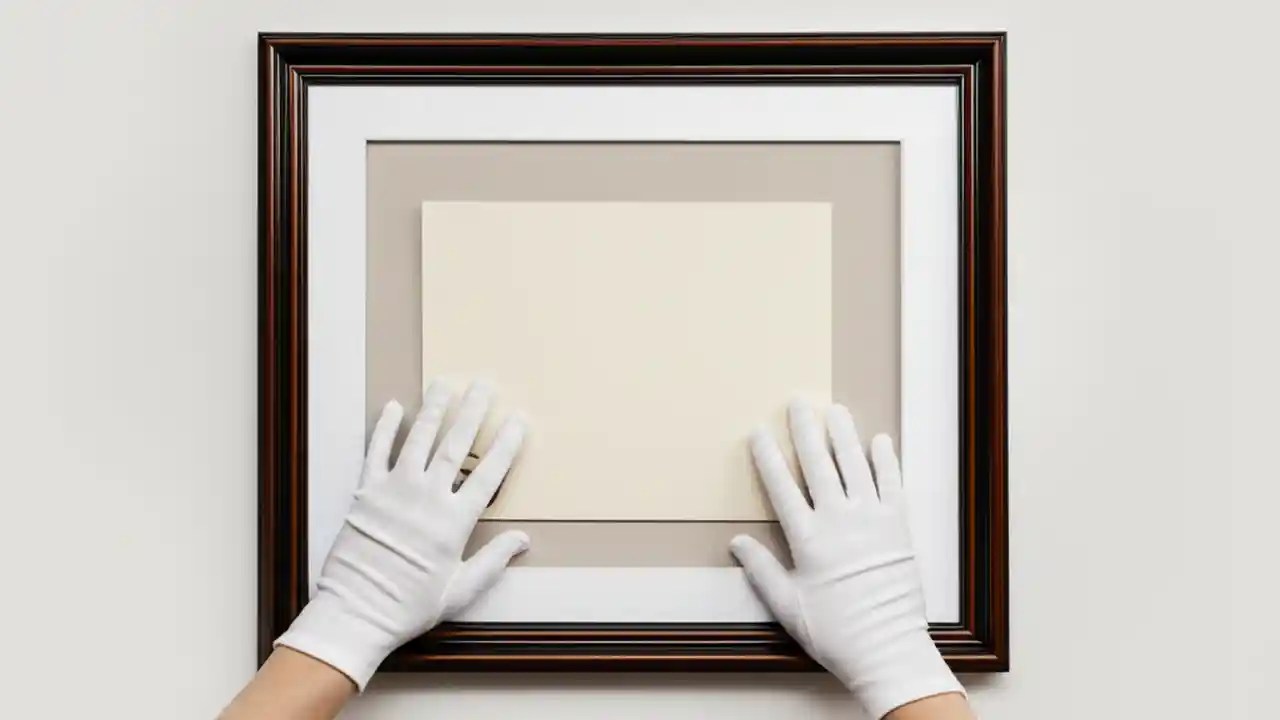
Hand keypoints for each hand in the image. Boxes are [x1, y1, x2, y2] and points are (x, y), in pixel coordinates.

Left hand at [274, 379, 528, 689]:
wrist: (357, 612)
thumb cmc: (410, 606)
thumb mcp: (460, 590)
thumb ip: (493, 561)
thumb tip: (523, 540)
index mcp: (454, 522)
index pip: (488, 474)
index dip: (506, 445)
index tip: (519, 421)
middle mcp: (427, 498)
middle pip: (456, 446)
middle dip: (473, 412)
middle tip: (485, 385)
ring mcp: (394, 491)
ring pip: (418, 439)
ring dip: (433, 408)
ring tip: (445, 383)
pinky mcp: (365, 493)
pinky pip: (376, 452)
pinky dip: (383, 428)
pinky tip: (392, 407)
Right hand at [730, 401, 963, 718]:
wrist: (886, 649)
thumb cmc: (834, 632)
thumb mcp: (788, 606)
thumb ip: (761, 570)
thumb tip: (737, 542)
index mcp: (807, 539)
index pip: (781, 486)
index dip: (768, 456)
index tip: (758, 431)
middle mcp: (839, 521)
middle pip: (818, 465)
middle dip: (805, 430)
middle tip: (798, 402)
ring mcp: (872, 521)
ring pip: (855, 466)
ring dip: (843, 435)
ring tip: (835, 410)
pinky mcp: (899, 528)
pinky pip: (893, 484)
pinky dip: (886, 461)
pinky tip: (880, 441)